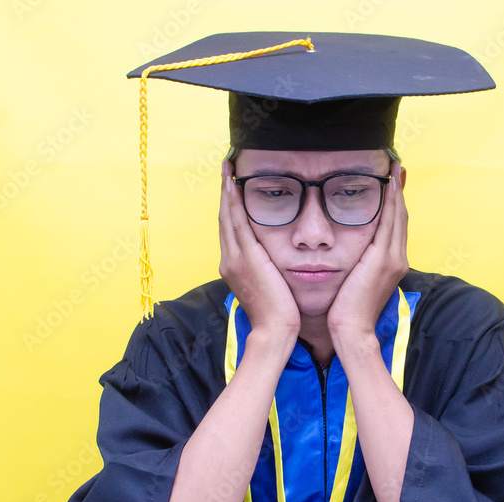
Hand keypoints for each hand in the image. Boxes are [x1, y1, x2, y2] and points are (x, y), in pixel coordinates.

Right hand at [218, 161, 300, 340]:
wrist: (275, 332)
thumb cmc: (279, 314)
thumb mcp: (270, 285)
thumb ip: (267, 268)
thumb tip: (274, 258)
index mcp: (234, 266)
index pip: (230, 228)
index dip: (229, 205)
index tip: (231, 184)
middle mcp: (229, 260)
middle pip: (224, 218)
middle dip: (224, 192)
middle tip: (226, 168)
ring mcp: (234, 259)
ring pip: (227, 217)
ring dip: (227, 191)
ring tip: (228, 169)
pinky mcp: (245, 259)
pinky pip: (236, 223)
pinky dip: (233, 203)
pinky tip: (234, 185)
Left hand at [327, 159, 408, 343]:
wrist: (351, 331)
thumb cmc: (347, 311)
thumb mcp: (355, 282)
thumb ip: (358, 265)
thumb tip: (351, 253)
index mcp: (392, 264)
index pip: (396, 226)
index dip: (396, 203)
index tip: (392, 182)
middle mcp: (398, 258)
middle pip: (401, 216)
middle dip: (399, 191)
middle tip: (397, 166)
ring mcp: (393, 259)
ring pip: (397, 216)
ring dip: (396, 190)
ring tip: (393, 168)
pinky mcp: (383, 260)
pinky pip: (388, 223)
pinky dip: (389, 202)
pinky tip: (386, 185)